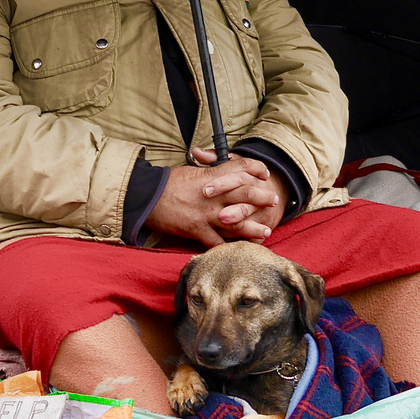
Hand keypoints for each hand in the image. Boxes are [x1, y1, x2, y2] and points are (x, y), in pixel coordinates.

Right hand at [145, 148, 287, 246]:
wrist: (146, 197)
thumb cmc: (165, 182)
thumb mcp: (190, 171)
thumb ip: (208, 170)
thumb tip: (220, 167)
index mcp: (211, 177)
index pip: (240, 168)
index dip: (255, 169)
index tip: (264, 173)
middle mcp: (213, 196)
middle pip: (245, 194)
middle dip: (262, 198)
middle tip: (273, 201)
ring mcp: (206, 214)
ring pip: (237, 222)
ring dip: (253, 228)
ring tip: (266, 231)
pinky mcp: (196, 230)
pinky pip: (216, 242)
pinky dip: (228, 247)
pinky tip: (239, 251)